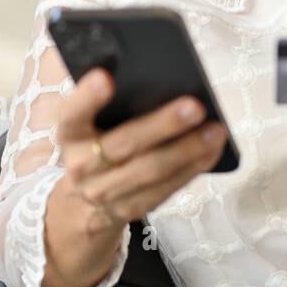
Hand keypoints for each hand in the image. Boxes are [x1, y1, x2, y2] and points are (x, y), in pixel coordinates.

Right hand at [42, 67, 227, 286]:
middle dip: (163, 125)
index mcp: (70, 133)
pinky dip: (193, 168)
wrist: (85, 198)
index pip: (72, 113)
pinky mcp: (130, 208)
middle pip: (124, 144)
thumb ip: (114, 103)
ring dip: (189, 149)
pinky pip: (166, 189)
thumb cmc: (100, 140)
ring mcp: (105, 192)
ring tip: (216, 130)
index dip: (87, 97)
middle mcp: (81, 165)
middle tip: (196, 106)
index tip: (105, 77)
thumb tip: (162, 77)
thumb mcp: (93, 122)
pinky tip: (214, 150)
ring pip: (151, 170)